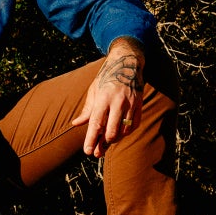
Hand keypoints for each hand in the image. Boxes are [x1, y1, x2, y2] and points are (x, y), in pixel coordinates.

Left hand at [71, 37, 144, 157]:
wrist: (127, 62)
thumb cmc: (106, 77)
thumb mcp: (94, 90)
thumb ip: (87, 109)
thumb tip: (76, 124)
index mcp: (103, 97)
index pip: (96, 123)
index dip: (92, 139)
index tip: (87, 151)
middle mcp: (118, 101)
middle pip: (112, 131)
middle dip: (104, 143)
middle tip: (97, 151)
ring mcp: (131, 103)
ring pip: (124, 130)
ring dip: (115, 139)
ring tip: (107, 142)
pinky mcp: (139, 105)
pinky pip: (134, 125)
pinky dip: (126, 132)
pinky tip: (120, 133)